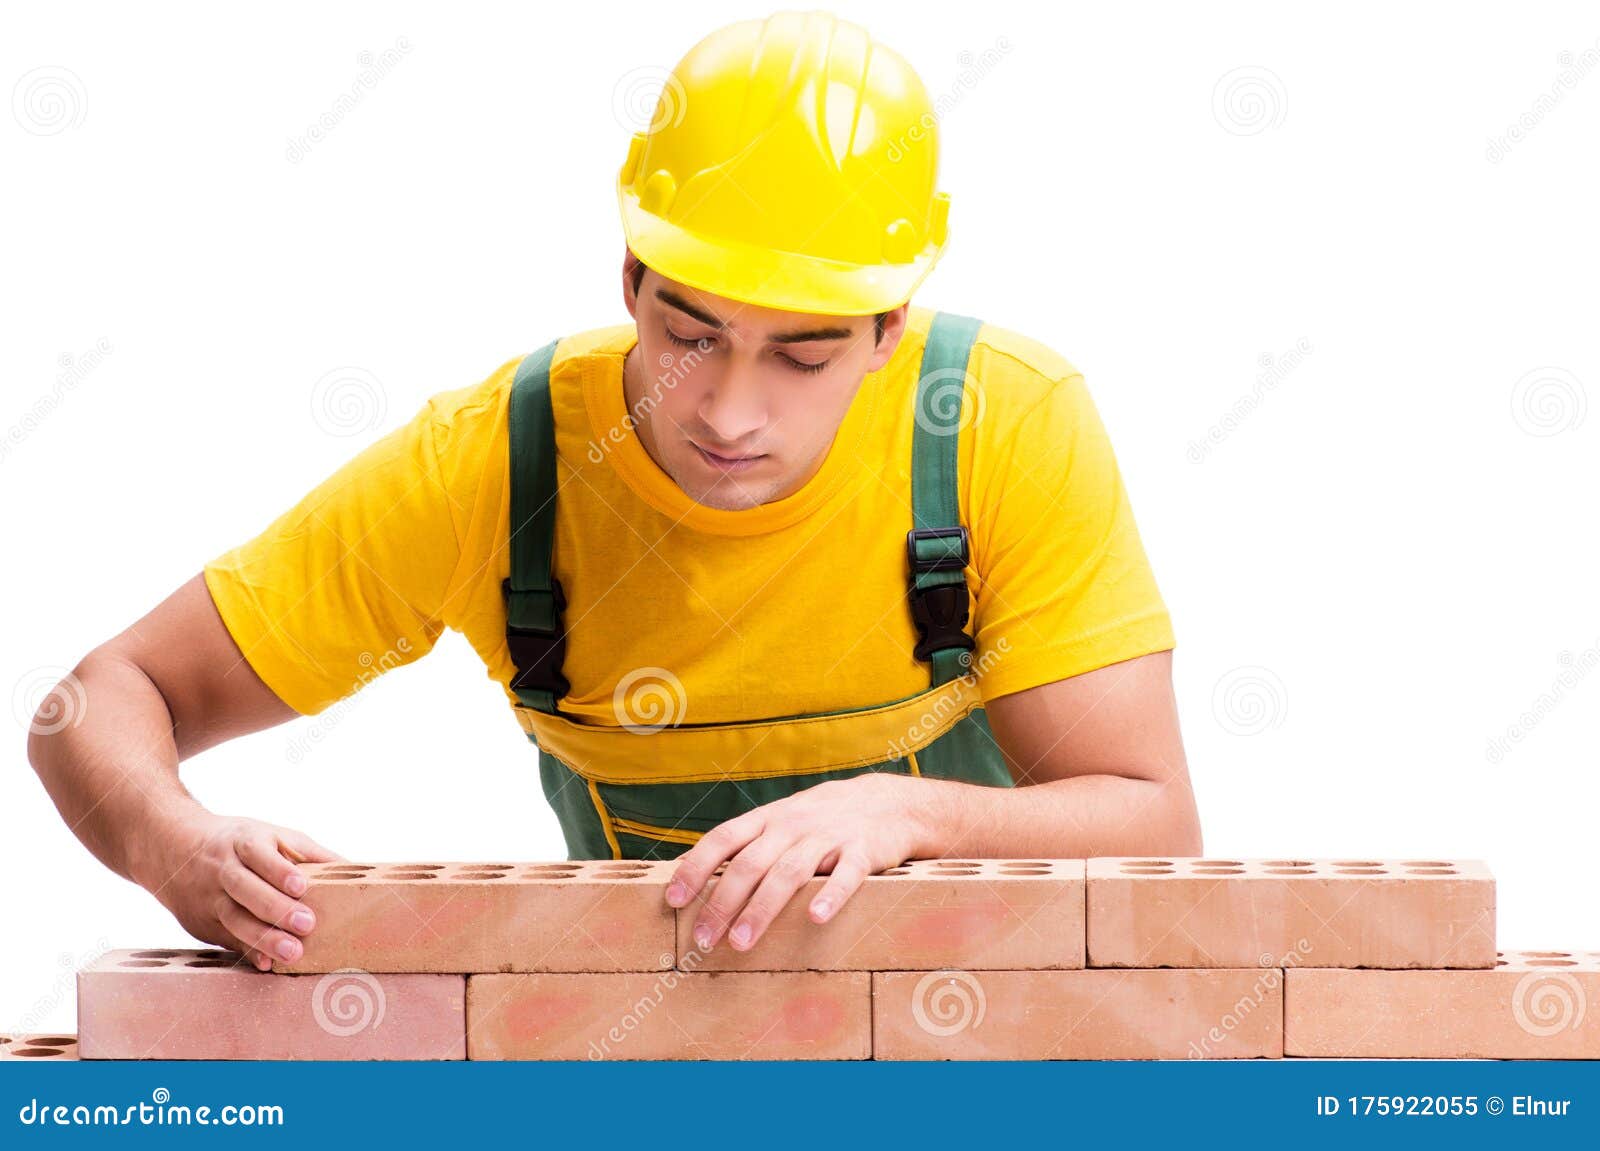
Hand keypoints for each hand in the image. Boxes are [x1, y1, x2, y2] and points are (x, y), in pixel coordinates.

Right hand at [142, 812, 342, 970]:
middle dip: (275, 908)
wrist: (171, 847)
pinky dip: (244, 951)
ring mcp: (206, 897)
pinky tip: (265, 964)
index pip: (259, 854)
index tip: (301, 885)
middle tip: (308, 924)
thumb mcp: (270, 835)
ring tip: (292, 952)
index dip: (279, 870)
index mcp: (242, 841)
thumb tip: (352, 869)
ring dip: (262, 937)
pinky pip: (222, 938)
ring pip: (232, 917)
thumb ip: (309, 852)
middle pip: (245, 888)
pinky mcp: (199, 922)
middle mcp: (220, 868)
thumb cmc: (238, 842)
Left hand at [665, 772, 939, 953]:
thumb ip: (750, 845)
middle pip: (750, 864)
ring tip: (741, 942)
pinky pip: (845, 875)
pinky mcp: (863, 851)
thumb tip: (699, 879)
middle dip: (722, 903)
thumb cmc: (824, 820)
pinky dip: (830, 895)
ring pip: (788, 873)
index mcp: (769, 819)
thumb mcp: (784, 821)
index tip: (673, 901)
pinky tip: (816, 918)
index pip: (723, 839)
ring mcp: (828, 837)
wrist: (889, 802)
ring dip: (761, 909)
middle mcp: (793, 825)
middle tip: (703, 939)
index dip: (695, 868)